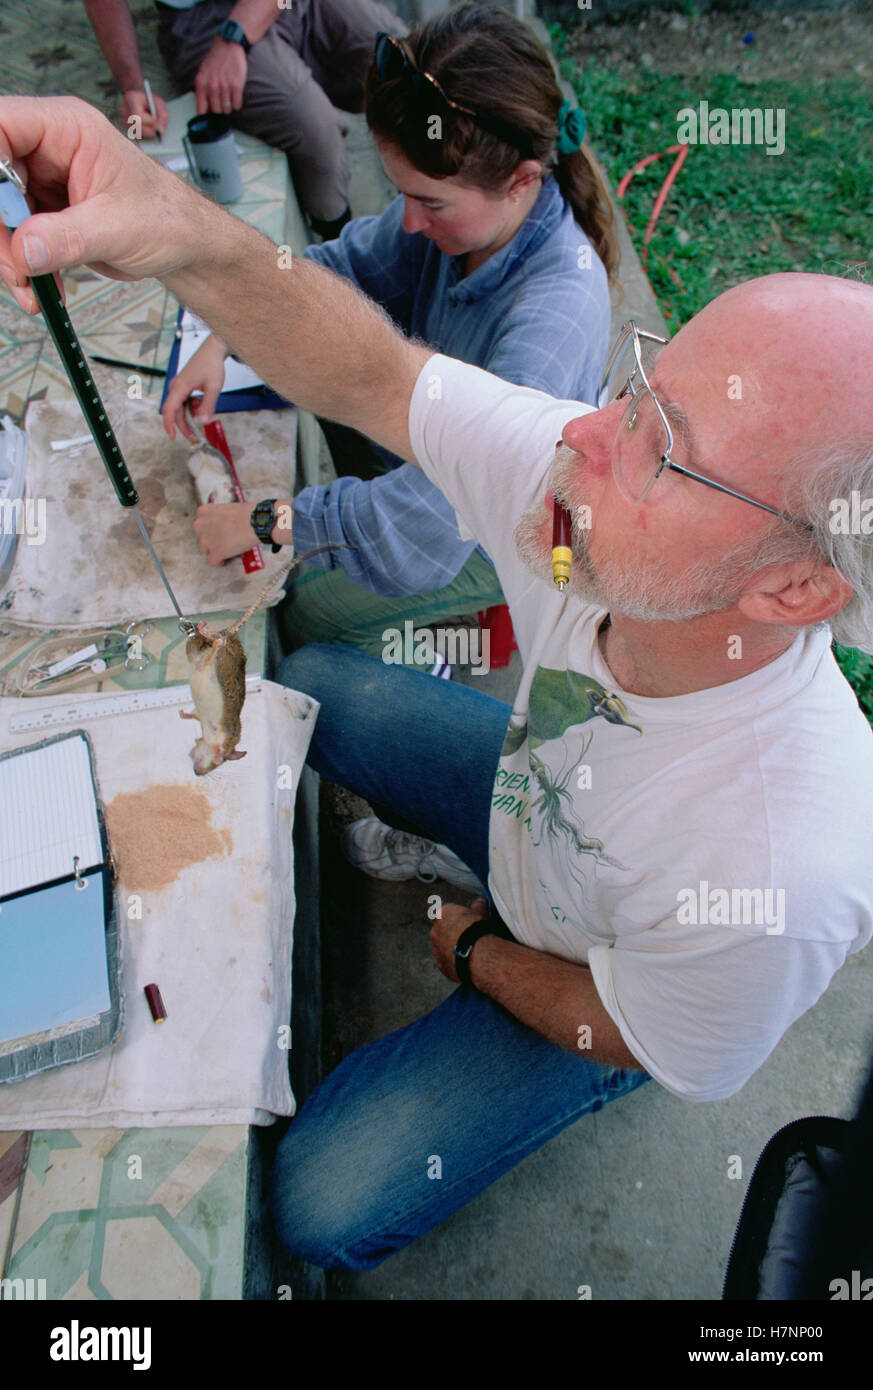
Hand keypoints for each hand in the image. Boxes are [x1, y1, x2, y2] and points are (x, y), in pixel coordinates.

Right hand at [0, 95, 200, 312]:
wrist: (183, 245)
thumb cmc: (167, 218)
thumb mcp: (118, 228)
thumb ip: (67, 238)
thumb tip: (22, 249)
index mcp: (68, 128)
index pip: (2, 123)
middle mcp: (49, 149)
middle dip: (1, 227)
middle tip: (15, 264)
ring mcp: (44, 180)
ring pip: (1, 212)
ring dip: (10, 255)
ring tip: (31, 287)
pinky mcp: (44, 212)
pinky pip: (16, 236)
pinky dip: (22, 266)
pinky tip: (39, 288)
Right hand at [162, 334, 227, 441]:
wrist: (213, 350)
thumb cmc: (212, 364)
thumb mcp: (213, 387)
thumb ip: (208, 405)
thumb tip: (203, 421)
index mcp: (180, 387)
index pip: (169, 409)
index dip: (169, 425)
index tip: (172, 437)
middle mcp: (176, 387)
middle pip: (175, 412)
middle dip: (183, 426)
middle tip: (194, 437)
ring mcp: (179, 386)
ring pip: (179, 408)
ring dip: (189, 416)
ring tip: (202, 415)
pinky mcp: (183, 386)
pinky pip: (184, 403)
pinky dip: (191, 408)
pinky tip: (201, 404)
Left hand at [193, 500, 258, 565]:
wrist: (255, 522)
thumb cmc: (246, 514)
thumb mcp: (227, 508)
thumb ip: (218, 516)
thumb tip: (221, 523)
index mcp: (203, 512)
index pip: (201, 523)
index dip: (210, 528)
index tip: (217, 531)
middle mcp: (201, 526)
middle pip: (201, 537)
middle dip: (210, 540)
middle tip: (222, 540)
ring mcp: (206, 540)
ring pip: (204, 550)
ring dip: (213, 550)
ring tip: (224, 549)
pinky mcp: (215, 553)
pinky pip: (212, 562)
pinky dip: (218, 561)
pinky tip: (223, 559)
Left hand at [195, 40, 247, 115]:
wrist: (228, 45)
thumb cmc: (215, 61)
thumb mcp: (203, 73)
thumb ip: (202, 89)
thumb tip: (203, 108)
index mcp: (201, 84)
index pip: (201, 110)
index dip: (205, 117)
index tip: (209, 120)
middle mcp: (212, 86)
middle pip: (216, 111)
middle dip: (220, 109)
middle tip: (222, 102)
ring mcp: (224, 86)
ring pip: (227, 109)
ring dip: (229, 107)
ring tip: (229, 98)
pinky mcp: (236, 86)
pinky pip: (237, 105)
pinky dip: (237, 104)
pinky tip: (236, 96)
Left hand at [429, 896, 488, 983]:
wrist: (477, 954)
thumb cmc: (476, 931)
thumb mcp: (480, 912)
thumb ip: (478, 906)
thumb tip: (480, 902)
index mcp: (442, 915)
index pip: (447, 914)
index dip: (458, 918)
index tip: (466, 922)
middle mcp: (435, 932)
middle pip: (443, 931)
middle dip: (453, 933)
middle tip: (467, 936)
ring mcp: (437, 950)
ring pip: (443, 948)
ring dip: (452, 948)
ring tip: (469, 950)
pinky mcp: (442, 966)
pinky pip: (447, 962)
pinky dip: (454, 962)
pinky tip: (466, 961)